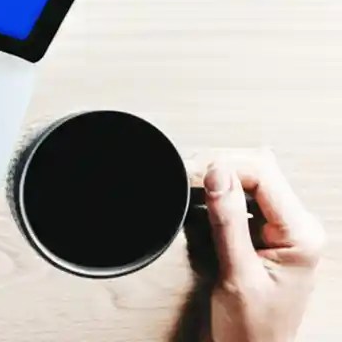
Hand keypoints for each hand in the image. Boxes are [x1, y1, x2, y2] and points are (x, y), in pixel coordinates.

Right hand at [204, 154, 325, 341]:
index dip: (226, 166)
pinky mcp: (267, 234)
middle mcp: (299, 228)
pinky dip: (222, 195)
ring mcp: (284, 230)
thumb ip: (228, 221)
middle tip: (189, 174)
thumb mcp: (237, 274)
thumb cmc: (253, 329)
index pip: (265, 175)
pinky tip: (206, 201)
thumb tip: (217, 174)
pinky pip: (246, 199)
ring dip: (221, 180)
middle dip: (222, 167)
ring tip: (194, 186)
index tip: (195, 171)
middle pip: (260, 171)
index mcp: (302, 236)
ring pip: (252, 181)